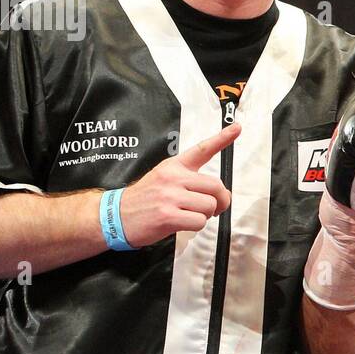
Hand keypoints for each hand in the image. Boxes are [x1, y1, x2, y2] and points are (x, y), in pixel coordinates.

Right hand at [118, 123, 238, 246]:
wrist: (116, 216)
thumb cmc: (145, 200)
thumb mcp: (163, 178)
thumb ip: (187, 179)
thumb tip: (216, 192)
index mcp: (174, 166)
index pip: (202, 149)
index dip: (222, 138)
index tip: (237, 127)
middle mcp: (173, 177)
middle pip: (216, 186)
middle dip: (220, 201)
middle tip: (213, 208)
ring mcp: (170, 196)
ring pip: (210, 205)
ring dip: (206, 215)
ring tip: (190, 215)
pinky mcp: (168, 215)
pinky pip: (199, 221)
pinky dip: (196, 226)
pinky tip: (182, 223)